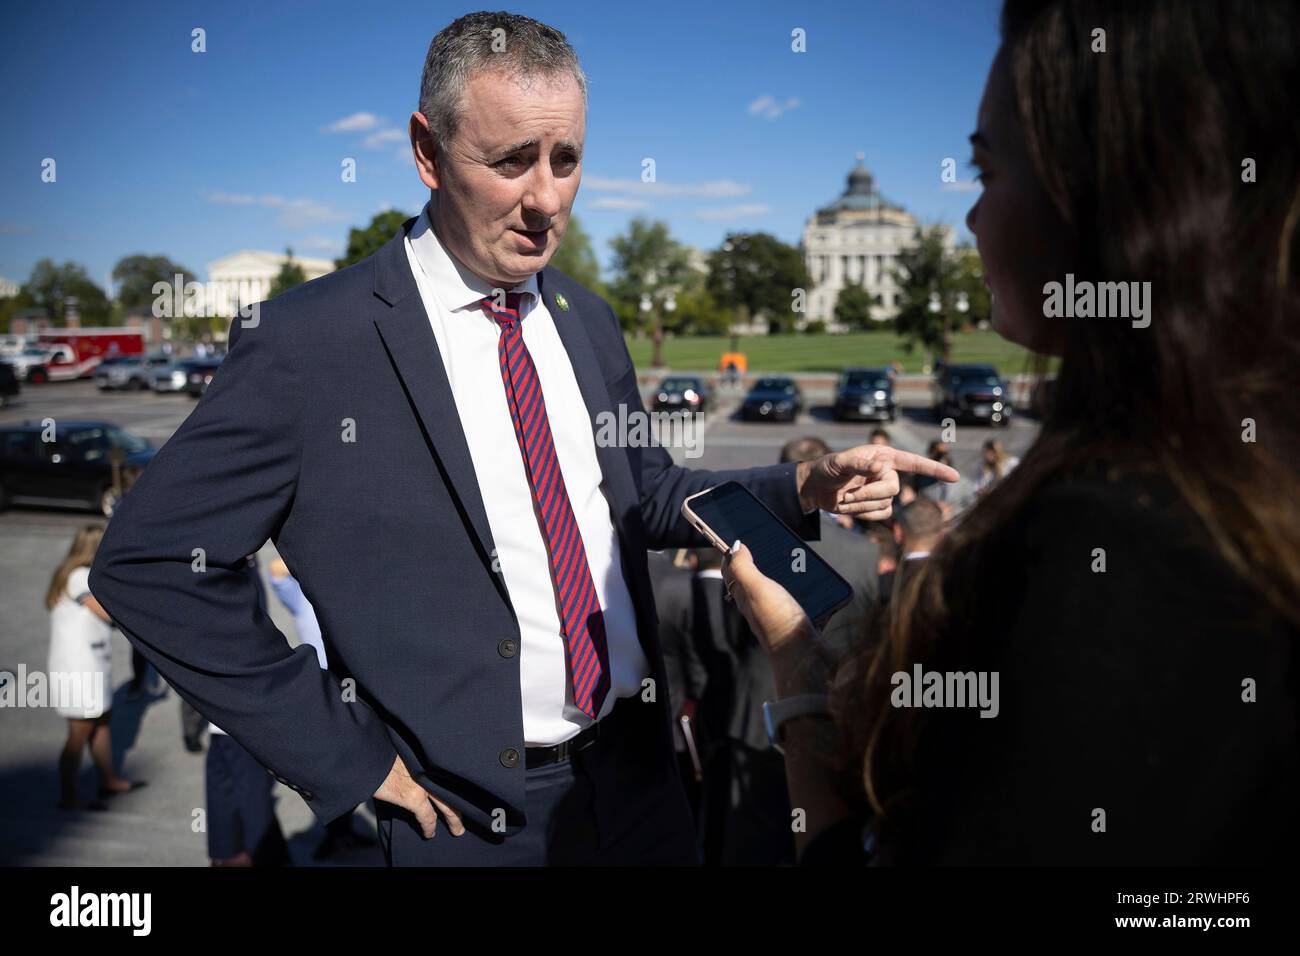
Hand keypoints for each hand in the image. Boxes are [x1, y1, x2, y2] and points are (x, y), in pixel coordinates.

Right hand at [373, 754, 464, 838]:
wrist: (369, 753)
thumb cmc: (384, 748)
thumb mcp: (406, 749)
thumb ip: (417, 761)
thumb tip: (416, 771)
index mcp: (431, 756)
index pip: (449, 771)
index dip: (457, 783)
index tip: (462, 790)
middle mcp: (432, 768)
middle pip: (454, 789)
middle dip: (461, 804)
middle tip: (467, 813)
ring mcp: (425, 782)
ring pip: (448, 804)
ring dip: (453, 819)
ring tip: (457, 829)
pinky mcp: (414, 796)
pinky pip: (427, 817)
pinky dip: (429, 827)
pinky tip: (430, 833)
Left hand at [721, 541, 812, 654]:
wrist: (807, 658)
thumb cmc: (778, 623)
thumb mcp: (756, 590)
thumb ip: (744, 568)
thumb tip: (735, 546)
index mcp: (746, 598)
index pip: (733, 574)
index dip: (732, 556)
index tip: (737, 540)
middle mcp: (761, 606)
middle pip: (756, 580)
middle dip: (759, 561)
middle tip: (767, 543)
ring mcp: (782, 614)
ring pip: (780, 589)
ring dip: (785, 574)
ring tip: (794, 558)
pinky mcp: (801, 621)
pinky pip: (802, 600)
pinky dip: (806, 590)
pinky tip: (815, 581)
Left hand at [795, 445, 959, 520]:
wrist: (815, 488)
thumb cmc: (826, 469)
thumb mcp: (839, 462)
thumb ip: (860, 464)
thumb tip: (881, 467)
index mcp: (883, 456)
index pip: (914, 462)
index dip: (935, 469)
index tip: (955, 476)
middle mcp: (886, 473)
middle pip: (893, 490)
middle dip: (868, 494)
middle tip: (847, 493)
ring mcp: (882, 491)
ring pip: (885, 505)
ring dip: (861, 504)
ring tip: (844, 497)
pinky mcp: (875, 506)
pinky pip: (880, 516)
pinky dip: (862, 513)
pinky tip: (849, 505)